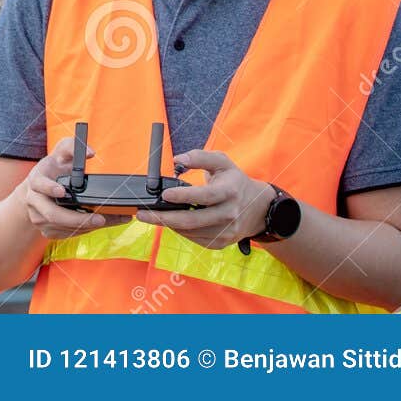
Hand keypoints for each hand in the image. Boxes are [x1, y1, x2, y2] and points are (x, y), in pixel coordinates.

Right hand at [20, 135, 132, 239]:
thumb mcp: (61, 153)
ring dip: (87, 227)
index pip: (39, 185)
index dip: (49, 188)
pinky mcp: (47, 230)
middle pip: (53, 214)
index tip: (62, 191)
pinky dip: (84, 231)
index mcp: (36, 181)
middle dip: (78, 219)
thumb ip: (73, 147)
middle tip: (100, 218)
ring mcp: (39, 218)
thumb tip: (90, 152)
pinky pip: (67, 234)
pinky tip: (98, 224)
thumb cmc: (53, 169)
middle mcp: (34, 202)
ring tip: (109, 221)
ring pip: (62, 227)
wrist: (37, 189)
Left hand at [135, 149, 274, 249]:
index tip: (165, 194)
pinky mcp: (220, 243)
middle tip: (142, 214)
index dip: (184, 196)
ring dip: (168, 225)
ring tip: (151, 217)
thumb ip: (199, 157)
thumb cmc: (233, 181)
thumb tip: (177, 160)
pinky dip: (180, 230)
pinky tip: (171, 222)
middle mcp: (229, 214)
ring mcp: (226, 231)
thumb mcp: (222, 162)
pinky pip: (194, 238)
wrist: (257, 207)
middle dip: (164, 218)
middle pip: (193, 220)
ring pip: (190, 231)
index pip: (205, 196)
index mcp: (230, 191)